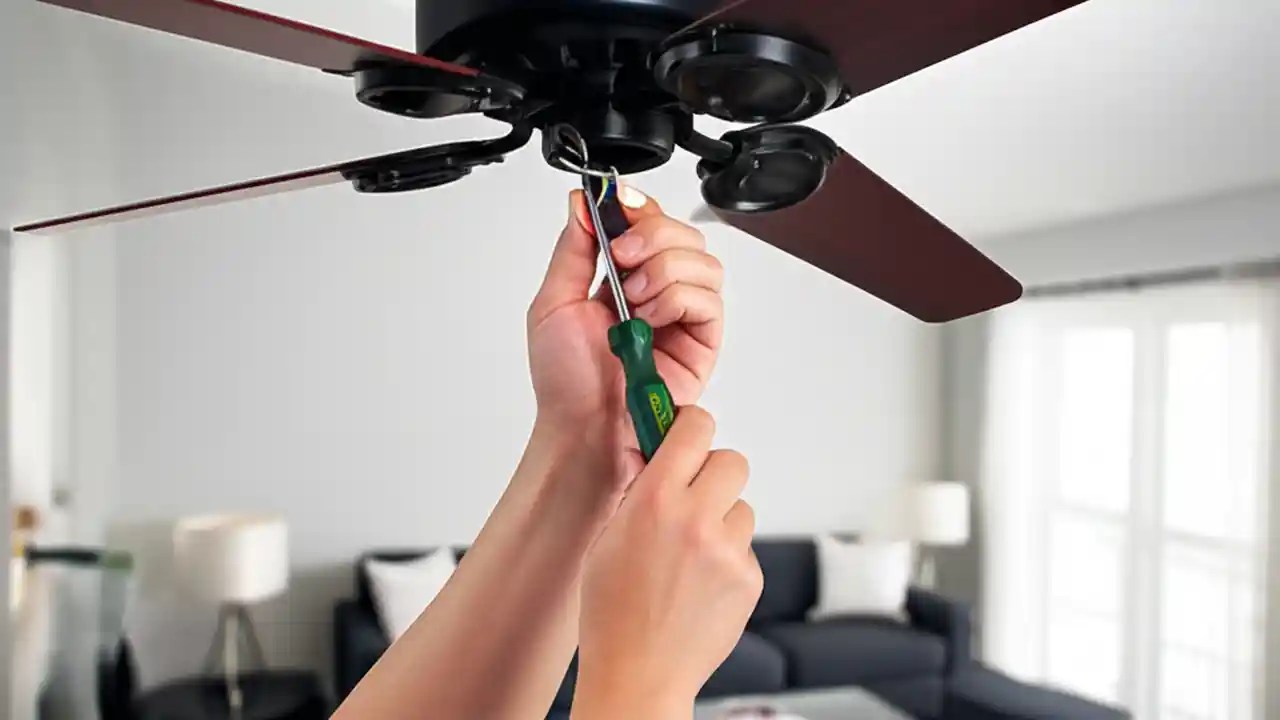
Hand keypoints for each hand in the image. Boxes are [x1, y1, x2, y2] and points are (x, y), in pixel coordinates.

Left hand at [527, 187, 723, 483]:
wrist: (582, 431)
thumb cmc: (566, 383)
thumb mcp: (552, 302)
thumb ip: (572, 248)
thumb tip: (582, 201)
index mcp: (622, 278)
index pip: (649, 223)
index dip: (640, 208)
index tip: (619, 205)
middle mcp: (658, 293)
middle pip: (683, 234)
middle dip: (652, 236)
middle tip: (622, 258)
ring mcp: (683, 317)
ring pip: (702, 262)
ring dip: (664, 271)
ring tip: (634, 302)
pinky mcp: (703, 343)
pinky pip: (709, 299)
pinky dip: (678, 298)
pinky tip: (651, 319)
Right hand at [572, 408, 762, 719]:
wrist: (638, 674)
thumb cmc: (611, 613)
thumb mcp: (609, 538)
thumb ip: (642, 494)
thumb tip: (661, 459)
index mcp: (655, 501)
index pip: (695, 428)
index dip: (691, 427)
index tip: (686, 433)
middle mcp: (697, 519)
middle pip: (732, 460)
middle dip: (713, 472)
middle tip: (694, 494)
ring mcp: (728, 552)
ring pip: (741, 507)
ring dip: (722, 520)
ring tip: (691, 555)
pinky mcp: (749, 579)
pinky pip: (745, 548)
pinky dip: (728, 559)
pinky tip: (700, 585)